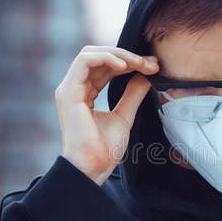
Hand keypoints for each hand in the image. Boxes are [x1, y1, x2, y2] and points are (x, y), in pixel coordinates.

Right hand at [55, 46, 159, 184]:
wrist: (92, 167)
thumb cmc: (104, 149)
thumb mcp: (124, 115)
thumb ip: (133, 94)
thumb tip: (146, 76)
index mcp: (84, 93)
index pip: (105, 67)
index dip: (129, 62)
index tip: (153, 67)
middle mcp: (74, 88)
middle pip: (99, 56)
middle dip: (127, 56)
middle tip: (151, 63)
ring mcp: (69, 88)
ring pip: (91, 53)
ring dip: (118, 55)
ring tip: (140, 63)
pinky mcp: (68, 91)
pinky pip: (85, 61)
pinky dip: (106, 58)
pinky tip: (125, 66)